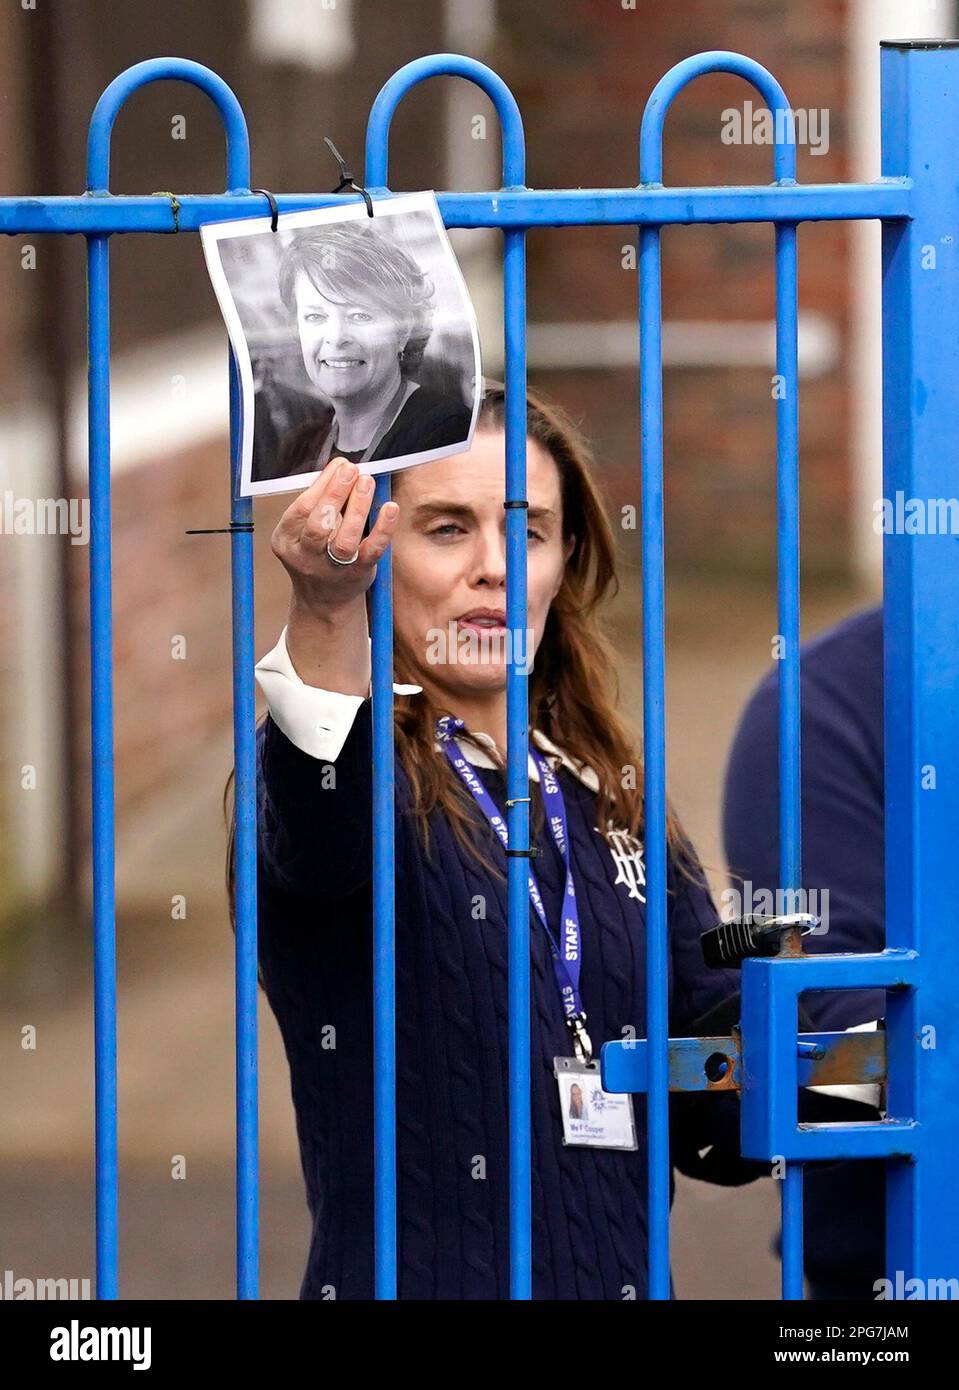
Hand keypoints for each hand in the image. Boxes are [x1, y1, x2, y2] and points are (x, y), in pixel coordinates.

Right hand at [270, 456, 399, 611]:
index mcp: (286, 541)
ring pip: (344, 539)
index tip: (340, 465)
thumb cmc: (316, 553)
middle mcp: (306, 557)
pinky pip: (371, 551)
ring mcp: (332, 568)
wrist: (324, 599)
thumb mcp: (303, 529)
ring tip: (367, 483)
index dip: (322, 485)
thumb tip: (341, 467)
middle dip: (335, 494)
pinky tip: (390, 508)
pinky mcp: (358, 574)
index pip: (302, 509)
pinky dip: (383, 529)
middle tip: (351, 470)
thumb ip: (318, 501)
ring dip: (357, 508)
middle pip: (319, 524)